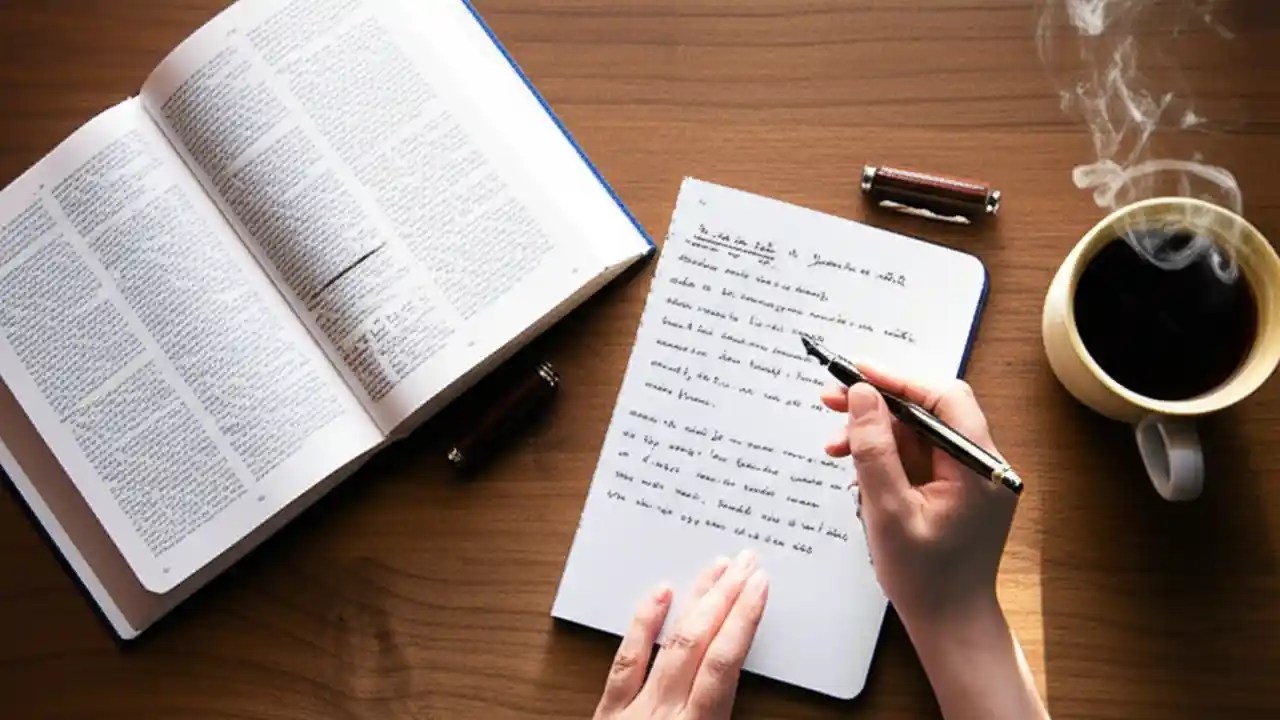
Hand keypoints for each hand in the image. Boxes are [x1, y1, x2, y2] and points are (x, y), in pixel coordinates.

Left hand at [594, 552, 768, 719]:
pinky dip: (644, 622)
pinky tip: (661, 592)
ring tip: (716, 568)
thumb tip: (744, 673)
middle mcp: (665, 710)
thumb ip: (728, 712)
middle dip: (726, 595)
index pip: (725, 662)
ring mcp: (634, 706)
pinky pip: (627, 658)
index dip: (744, 618)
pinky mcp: (609, 708)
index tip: (759, 585)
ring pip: (670, 641)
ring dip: (696, 599)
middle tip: (745, 562)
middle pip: (700, 640)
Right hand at [820, 364, 1016, 627]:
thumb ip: (874, 450)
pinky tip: (855, 464)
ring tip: (834, 446)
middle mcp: (981, 463)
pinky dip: (886, 454)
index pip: (943, 399)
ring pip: (918, 431)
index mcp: (978, 467)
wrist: (950, 622)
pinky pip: (918, 455)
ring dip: (875, 432)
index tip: (856, 372)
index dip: (898, 380)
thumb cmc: (924, 578)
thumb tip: (862, 395)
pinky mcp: (955, 487)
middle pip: (928, 410)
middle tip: (830, 402)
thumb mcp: (889, 512)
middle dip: (878, 404)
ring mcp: (969, 475)